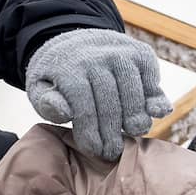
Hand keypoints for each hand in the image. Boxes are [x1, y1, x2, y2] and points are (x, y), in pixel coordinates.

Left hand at [25, 28, 172, 160]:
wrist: (76, 42)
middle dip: (112, 130)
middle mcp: (97, 55)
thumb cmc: (58, 77)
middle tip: (112, 152)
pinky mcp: (140, 52)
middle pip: (109, 99)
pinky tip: (153, 113)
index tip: (93, 150)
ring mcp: (121, 51)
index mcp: (68, 65)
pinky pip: (151, 76)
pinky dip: (154, 96)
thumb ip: (48, 102)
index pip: (82, 102)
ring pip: (132, 89)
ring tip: (131, 134)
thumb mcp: (41, 88)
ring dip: (135, 116)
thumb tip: (64, 110)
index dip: (90, 129)